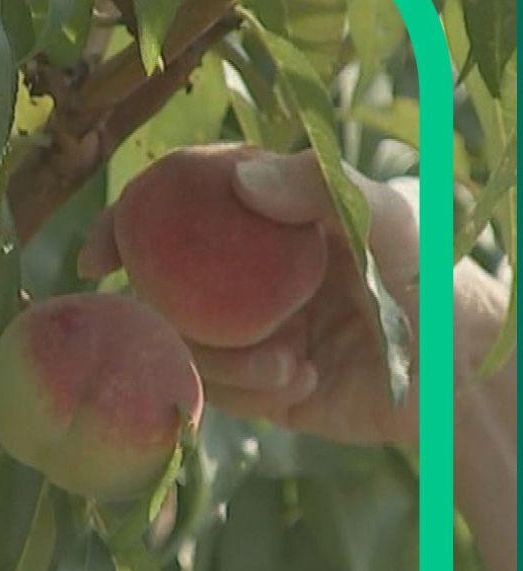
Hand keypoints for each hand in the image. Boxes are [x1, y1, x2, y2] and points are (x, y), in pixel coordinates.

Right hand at [77, 145, 420, 444]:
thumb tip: (241, 180)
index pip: (186, 201)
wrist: (468, 380)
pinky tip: (297, 383)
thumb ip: (323, 189)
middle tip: (152, 324)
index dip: (133, 218)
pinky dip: (247, 388)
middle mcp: (252, 271)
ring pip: (186, 342)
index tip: (101, 250)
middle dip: (152, 306)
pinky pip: (219, 390)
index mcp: (275, 217)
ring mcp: (253, 327)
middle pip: (166, 280)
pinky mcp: (262, 382)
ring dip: (221, 358)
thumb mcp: (394, 220)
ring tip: (285, 363)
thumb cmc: (442, 283)